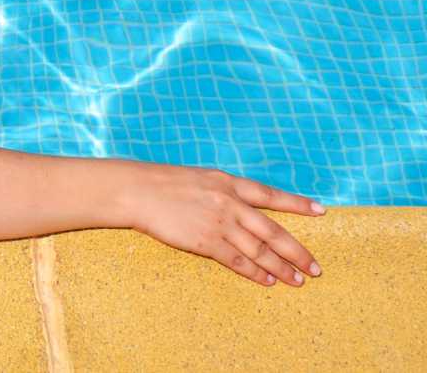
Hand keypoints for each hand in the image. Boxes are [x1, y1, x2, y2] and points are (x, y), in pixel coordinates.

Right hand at [124, 161, 324, 286]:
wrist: (137, 190)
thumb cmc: (164, 182)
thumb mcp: (201, 178)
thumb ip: (224, 191)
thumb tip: (244, 206)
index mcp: (229, 183)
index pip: (271, 195)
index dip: (297, 204)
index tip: (321, 211)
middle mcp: (230, 203)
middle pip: (273, 231)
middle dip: (297, 251)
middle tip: (315, 268)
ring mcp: (219, 223)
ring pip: (259, 250)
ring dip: (281, 268)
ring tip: (297, 280)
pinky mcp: (206, 241)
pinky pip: (237, 261)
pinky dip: (255, 273)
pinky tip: (268, 281)